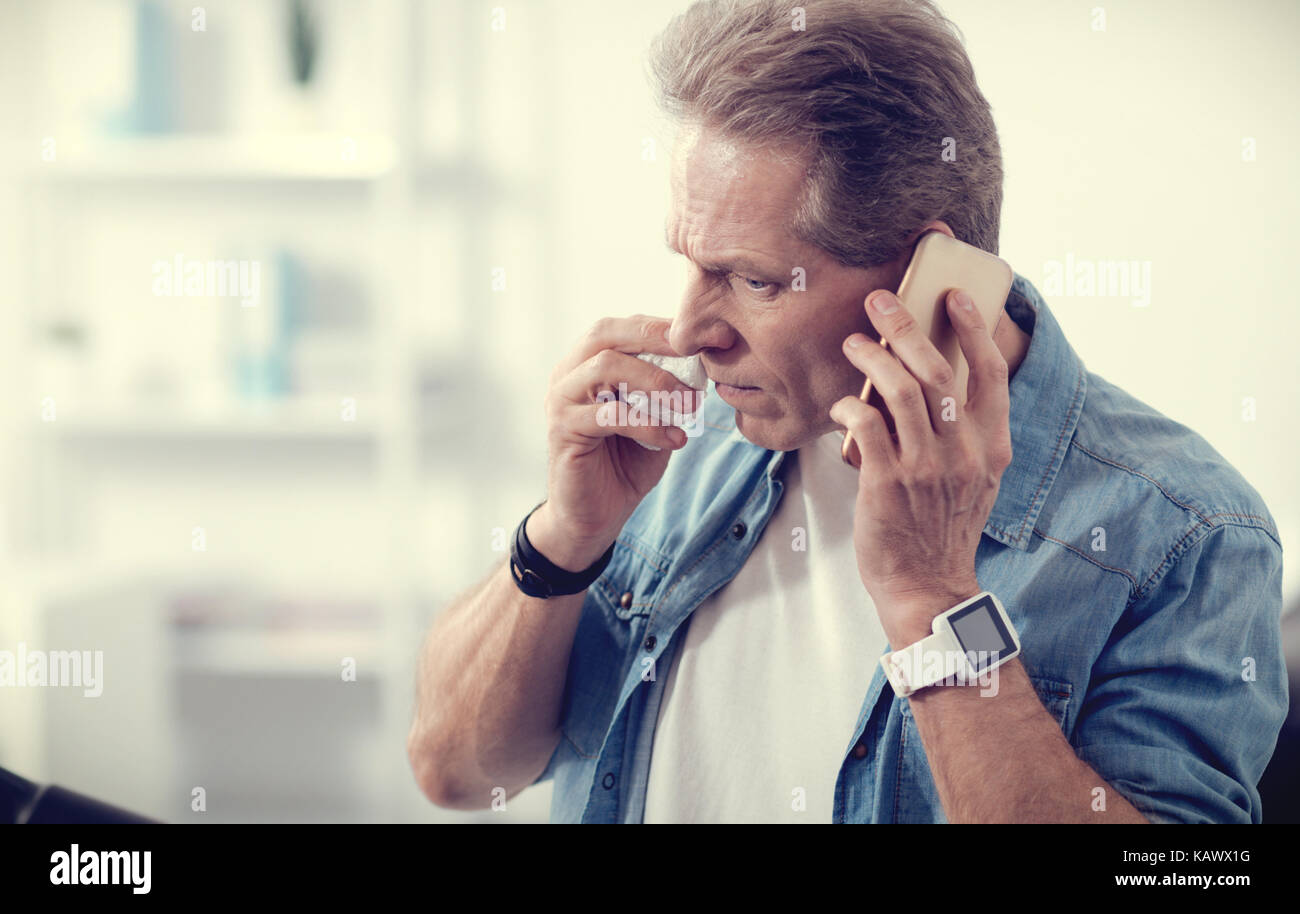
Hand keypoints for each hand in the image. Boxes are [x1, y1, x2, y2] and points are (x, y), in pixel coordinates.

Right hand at [531, 315, 705, 570]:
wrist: (595, 517)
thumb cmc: (625, 462)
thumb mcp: (654, 417)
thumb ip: (668, 388)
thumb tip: (706, 358)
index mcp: (588, 363)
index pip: (625, 327)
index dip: (666, 327)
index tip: (713, 335)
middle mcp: (568, 374)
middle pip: (606, 334)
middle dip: (655, 338)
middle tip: (697, 353)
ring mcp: (560, 401)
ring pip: (605, 368)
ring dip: (655, 382)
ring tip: (690, 406)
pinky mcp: (562, 431)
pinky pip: (608, 415)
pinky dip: (647, 424)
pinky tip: (675, 439)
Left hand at [829, 288, 1012, 645]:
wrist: (926, 585)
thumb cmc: (943, 527)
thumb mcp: (974, 480)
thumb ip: (964, 435)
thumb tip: (931, 381)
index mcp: (992, 447)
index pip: (991, 375)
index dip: (974, 329)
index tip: (954, 296)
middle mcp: (964, 453)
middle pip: (937, 371)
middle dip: (906, 326)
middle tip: (880, 302)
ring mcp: (925, 468)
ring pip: (899, 391)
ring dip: (871, 358)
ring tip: (853, 343)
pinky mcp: (886, 483)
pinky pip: (865, 426)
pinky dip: (849, 405)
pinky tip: (841, 403)